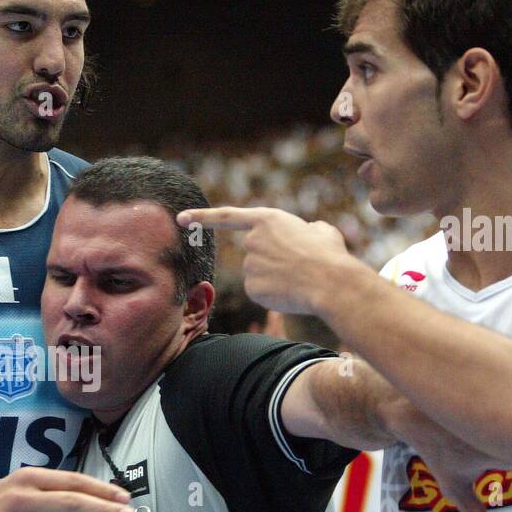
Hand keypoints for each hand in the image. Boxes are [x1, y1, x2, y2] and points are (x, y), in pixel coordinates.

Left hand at [177, 205, 351, 314]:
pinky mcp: (252, 288)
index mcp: (266, 220)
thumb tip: (310, 232)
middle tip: (298, 265)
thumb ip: (307, 229)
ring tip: (299, 278)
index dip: (202, 217)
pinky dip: (273, 294)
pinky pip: (260, 292)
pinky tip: (290, 292)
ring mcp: (249, 266)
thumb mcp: (321, 231)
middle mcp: (251, 241)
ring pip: (258, 273)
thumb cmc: (330, 255)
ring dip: (275, 277)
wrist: (330, 282)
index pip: (226, 217)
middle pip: (254, 252)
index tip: (181, 218)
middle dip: (272, 259)